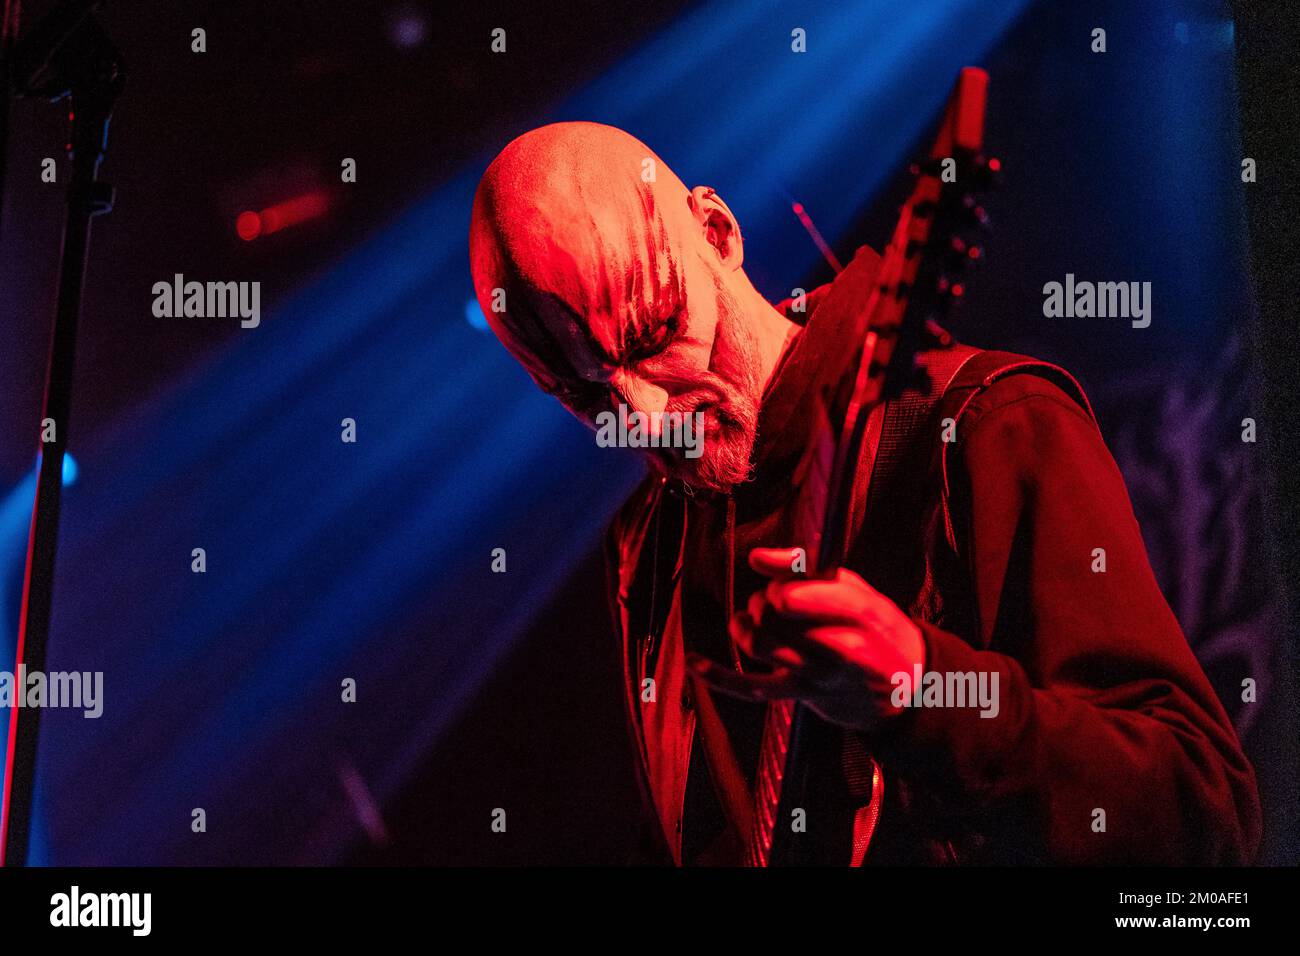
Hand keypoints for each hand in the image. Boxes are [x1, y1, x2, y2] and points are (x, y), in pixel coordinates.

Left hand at [688, 547, 924, 730]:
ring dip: (745, 628)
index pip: (802, 595)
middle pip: (778, 619)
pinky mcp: (804, 696)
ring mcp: (822, 675)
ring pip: (764, 647)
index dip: (780, 589)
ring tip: (750, 620)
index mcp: (861, 610)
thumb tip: (756, 558)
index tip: (781, 588)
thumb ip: (807, 569)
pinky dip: (720, 677)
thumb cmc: (878, 627)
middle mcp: (843, 645)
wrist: (912, 688)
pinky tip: (696, 663)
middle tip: (770, 602)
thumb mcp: (858, 590)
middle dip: (763, 603)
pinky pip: (755, 688)